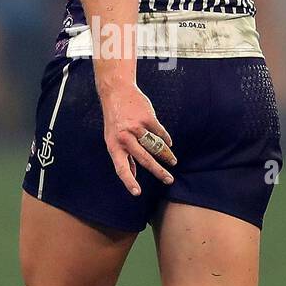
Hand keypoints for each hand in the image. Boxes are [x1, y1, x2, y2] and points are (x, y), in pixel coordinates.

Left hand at [100, 81, 175, 195]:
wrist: (117, 93)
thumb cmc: (115, 121)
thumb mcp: (113, 139)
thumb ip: (124, 157)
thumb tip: (133, 176)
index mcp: (114, 146)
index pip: (121, 168)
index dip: (129, 181)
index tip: (137, 193)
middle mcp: (124, 138)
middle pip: (144, 159)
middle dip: (159, 171)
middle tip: (169, 180)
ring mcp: (136, 128)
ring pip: (155, 146)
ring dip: (166, 155)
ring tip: (173, 162)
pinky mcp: (147, 118)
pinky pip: (160, 133)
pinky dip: (165, 139)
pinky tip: (169, 144)